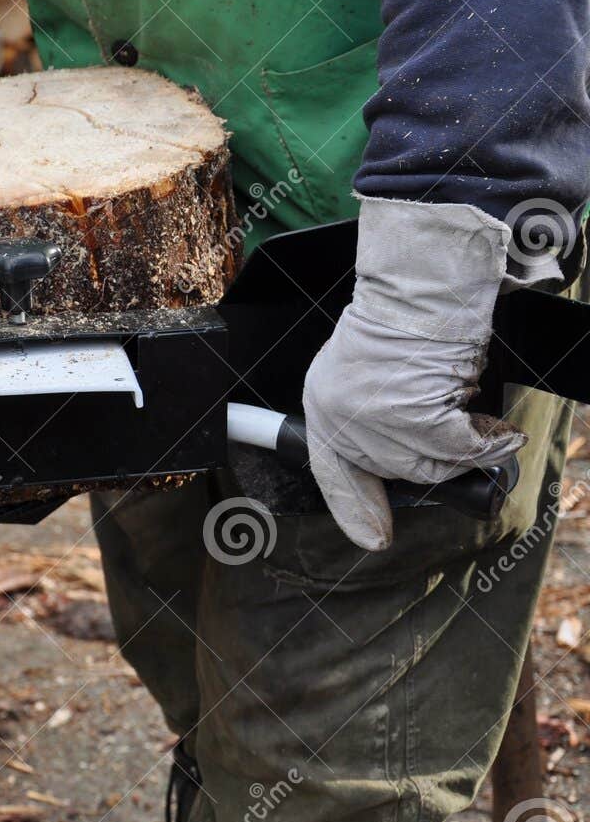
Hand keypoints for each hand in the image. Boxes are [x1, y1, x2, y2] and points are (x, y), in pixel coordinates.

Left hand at [302, 198, 523, 550]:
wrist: (422, 282)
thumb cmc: (408, 316)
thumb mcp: (370, 366)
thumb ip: (377, 411)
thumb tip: (415, 453)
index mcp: (323, 403)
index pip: (332, 473)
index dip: (355, 510)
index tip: (374, 539)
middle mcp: (338, 416)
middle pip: (395, 471)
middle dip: (438, 457)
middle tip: (469, 433)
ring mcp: (371, 420)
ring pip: (430, 465)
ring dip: (469, 450)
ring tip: (488, 424)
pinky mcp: (409, 417)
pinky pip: (458, 450)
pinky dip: (488, 441)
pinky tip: (499, 427)